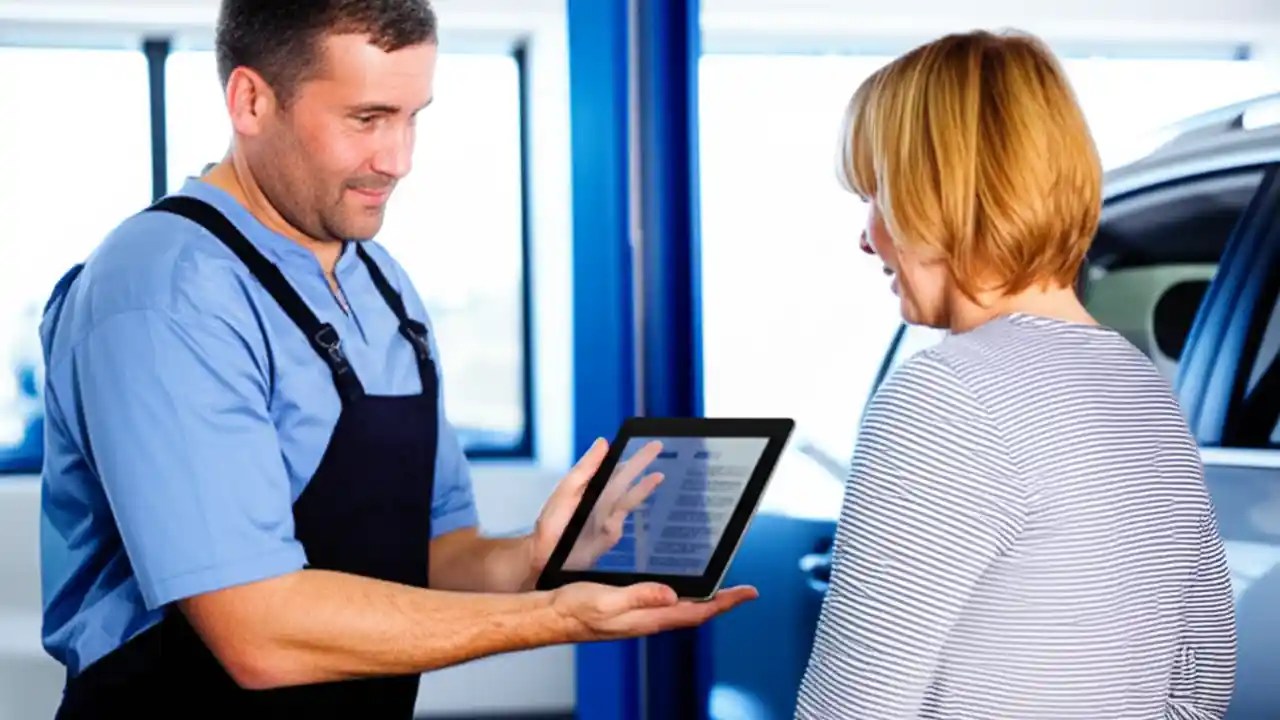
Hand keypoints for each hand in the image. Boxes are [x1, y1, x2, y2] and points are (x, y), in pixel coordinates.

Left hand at [527, 438, 664, 582]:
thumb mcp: (567, 489)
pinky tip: (611, 521)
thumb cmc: (551, 522)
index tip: (646, 442)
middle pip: (627, 479)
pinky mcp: (610, 536)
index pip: (616, 467)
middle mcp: (603, 500)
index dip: (631, 455)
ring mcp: (609, 518)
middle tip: (658, 446)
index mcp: (593, 486)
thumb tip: (603, 442)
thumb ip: (585, 468)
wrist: (545, 554)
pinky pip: (619, 525)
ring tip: (659, 476)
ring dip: (643, 487)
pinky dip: (617, 520)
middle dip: (642, 463)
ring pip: (629, 499)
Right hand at [552, 582, 758, 641]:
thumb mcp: (607, 598)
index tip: (747, 593)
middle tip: (743, 591)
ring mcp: (641, 617)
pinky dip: (683, 596)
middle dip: (722, 602)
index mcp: (648, 618)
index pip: (698, 612)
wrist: (553, 615)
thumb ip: (639, 596)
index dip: (725, 602)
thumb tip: (671, 595)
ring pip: (683, 609)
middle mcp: (649, 619)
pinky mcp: (632, 610)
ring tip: (722, 589)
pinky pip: (667, 605)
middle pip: (696, 612)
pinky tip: (680, 587)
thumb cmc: (575, 609)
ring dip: (705, 600)